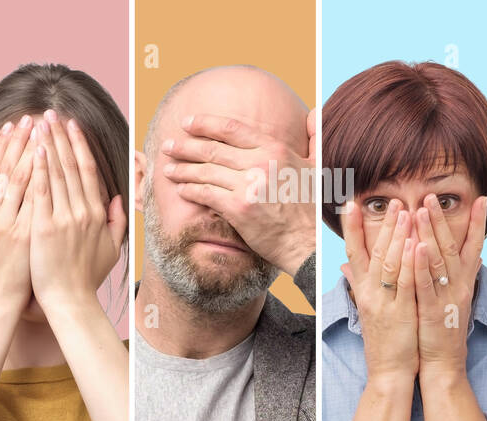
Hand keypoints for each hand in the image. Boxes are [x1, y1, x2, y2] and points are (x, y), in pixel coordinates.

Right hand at [0, 114, 36, 310]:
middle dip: (20, 141)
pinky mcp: (26, 235)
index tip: (10, 127)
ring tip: (46, 131)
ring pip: (22, 180)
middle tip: (33, 118)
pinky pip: (37, 200)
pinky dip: (44, 179)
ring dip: (35, 152)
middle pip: (5, 169)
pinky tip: (54, 161)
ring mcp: (6, 225)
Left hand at [29, 111, 126, 310]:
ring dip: (49, 145)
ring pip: (57, 173)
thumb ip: (118, 221)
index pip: (88, 170)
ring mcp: (65, 218)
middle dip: (62, 136)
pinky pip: (42, 192)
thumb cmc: (87, 278)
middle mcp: (83, 211)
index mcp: (98, 213)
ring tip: (39, 123)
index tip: (73, 126)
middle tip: (52, 113)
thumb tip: (121, 198)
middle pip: (72, 165)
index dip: (80, 145)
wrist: (70, 301)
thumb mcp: (111, 249)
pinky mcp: (45, 228)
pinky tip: (34, 150)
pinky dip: (39, 169)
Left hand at [161, 110, 315, 275]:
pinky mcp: (238, 207)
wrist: (307, 241)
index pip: (232, 128)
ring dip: (182, 169)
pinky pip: (206, 194)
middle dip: (185, 146)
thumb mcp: (319, 165)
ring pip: (205, 171)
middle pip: (213, 149)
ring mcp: (248, 185)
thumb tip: (314, 113)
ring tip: (168, 168)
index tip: (188, 122)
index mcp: (276, 149)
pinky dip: (190, 190)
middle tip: (168, 145)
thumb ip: (314, 138)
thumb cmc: (311, 206)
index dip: (205, 123)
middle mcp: (260, 163)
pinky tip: (180, 189)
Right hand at [340, 198, 418, 380]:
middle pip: (373, 252)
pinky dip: (409, 263)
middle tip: (390, 200)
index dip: (351, 228)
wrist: (388, 370)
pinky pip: (405, 284)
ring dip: (396, 236)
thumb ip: (358, 284)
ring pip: (389, 263)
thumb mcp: (367, 309)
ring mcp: (384, 302)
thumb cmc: (382, 340)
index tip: (350, 205)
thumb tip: (345, 266)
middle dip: (381, 225)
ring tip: (404, 211)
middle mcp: (370, 293)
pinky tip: (414, 244)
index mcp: (362, 291)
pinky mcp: (401, 312)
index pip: (353, 253)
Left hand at [410, 194, 486, 375]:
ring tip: (421, 211)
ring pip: (437, 260)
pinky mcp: (431, 310)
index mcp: (462, 282)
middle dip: (441, 221)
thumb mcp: (446, 298)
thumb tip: (450, 256)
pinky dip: (420, 265)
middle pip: (451, 247)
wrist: (442, 362)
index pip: (471, 247)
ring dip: (429, 234)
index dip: (477, 224)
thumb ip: (446, 276)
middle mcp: (458, 285)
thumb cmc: (440, 329)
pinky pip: (425, 284)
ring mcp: (446, 297)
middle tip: (432, 197)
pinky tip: (416, 247)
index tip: (481, 200)